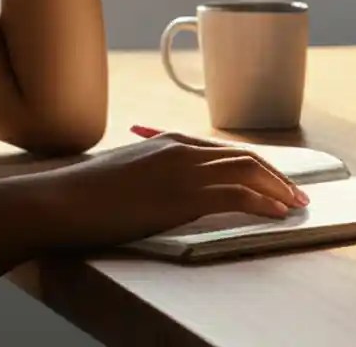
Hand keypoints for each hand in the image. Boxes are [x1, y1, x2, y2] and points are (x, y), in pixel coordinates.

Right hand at [13, 134, 310, 251]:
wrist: (59, 201)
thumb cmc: (83, 195)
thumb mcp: (124, 175)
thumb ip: (151, 175)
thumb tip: (166, 190)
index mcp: (168, 142)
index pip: (225, 151)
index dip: (255, 165)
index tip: (273, 179)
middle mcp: (181, 150)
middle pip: (244, 157)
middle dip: (275, 175)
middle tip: (296, 194)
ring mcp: (183, 170)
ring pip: (247, 171)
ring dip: (277, 188)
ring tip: (295, 204)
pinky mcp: (182, 195)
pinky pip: (236, 195)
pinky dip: (263, 202)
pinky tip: (277, 212)